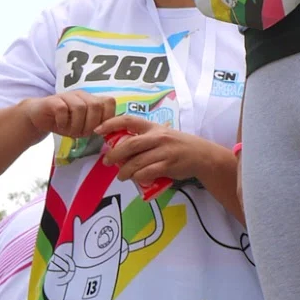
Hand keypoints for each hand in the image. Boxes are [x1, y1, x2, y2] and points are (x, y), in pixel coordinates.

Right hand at [19, 91, 117, 139]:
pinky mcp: (53, 101)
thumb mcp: (83, 126)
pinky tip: (60, 127)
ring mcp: (67, 96)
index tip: (99, 130)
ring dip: (77, 125)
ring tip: (70, 132)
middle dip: (91, 124)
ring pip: (80, 107)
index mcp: (91, 100)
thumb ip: (97, 125)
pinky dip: (63, 122)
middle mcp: (81, 95)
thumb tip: (112, 132)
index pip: (109, 102)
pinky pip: (62, 109)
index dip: (108, 117)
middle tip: (82, 133)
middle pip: (96, 105)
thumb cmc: (64, 122)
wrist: (39, 118)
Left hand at [95, 116, 219, 187]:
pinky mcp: (169, 165)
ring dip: (124, 171)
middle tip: (106, 162)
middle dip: (114, 155)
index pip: (128, 120)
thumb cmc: (177, 145)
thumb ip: (144, 139)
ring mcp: (164, 151)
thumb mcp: (162, 136)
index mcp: (153, 127)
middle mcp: (158, 137)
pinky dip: (138, 177)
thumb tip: (120, 149)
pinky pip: (147, 172)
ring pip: (137, 162)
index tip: (98, 130)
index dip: (111, 123)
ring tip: (121, 176)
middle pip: (129, 145)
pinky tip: (135, 179)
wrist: (202, 156)